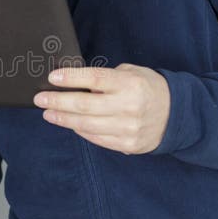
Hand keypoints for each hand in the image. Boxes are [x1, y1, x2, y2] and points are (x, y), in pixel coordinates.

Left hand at [33, 64, 169, 154]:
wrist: (176, 114)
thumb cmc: (149, 89)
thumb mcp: (132, 73)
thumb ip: (106, 78)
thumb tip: (74, 83)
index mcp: (130, 84)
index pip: (95, 79)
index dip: (71, 78)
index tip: (52, 77)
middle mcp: (129, 107)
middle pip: (85, 104)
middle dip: (58, 101)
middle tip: (40, 99)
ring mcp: (128, 128)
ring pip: (86, 125)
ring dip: (63, 119)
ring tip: (48, 113)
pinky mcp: (127, 145)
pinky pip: (96, 138)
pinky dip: (79, 130)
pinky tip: (69, 123)